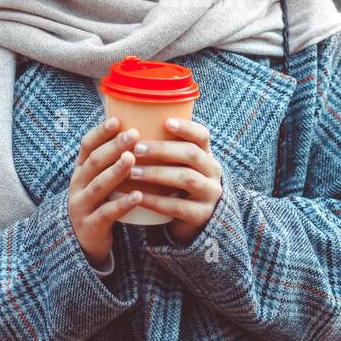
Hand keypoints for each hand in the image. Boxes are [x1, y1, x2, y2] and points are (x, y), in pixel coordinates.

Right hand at [68, 116, 143, 267]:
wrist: (81, 241)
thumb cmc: (99, 202)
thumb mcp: (99, 179)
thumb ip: (112, 159)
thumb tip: (139, 127)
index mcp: (81, 170)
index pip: (86, 146)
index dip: (100, 132)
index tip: (116, 120)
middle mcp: (78, 185)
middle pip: (93, 162)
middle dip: (113, 147)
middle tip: (133, 135)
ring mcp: (82, 206)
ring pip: (98, 186)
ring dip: (115, 172)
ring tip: (131, 159)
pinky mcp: (91, 227)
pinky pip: (106, 213)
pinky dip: (122, 204)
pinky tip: (137, 196)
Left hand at [130, 117, 222, 244]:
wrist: (191, 219)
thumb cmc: (176, 183)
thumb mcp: (177, 164)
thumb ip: (163, 148)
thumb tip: (127, 125)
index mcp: (206, 153)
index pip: (202, 135)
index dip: (186, 127)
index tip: (166, 122)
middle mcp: (213, 171)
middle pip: (192, 154)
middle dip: (163, 149)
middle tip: (136, 148)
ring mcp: (210, 193)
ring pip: (187, 178)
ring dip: (157, 174)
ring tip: (132, 172)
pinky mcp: (201, 215)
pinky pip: (177, 206)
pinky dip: (156, 201)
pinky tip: (138, 197)